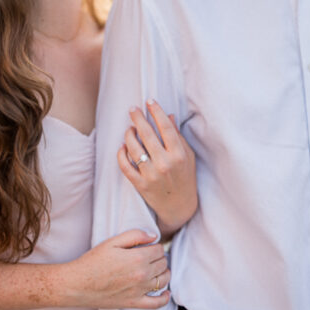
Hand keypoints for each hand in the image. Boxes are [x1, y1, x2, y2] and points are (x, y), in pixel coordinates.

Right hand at [65, 229, 169, 308]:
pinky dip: (164, 298)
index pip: (159, 249)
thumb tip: (154, 237)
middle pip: (163, 263)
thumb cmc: (92, 261)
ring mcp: (139, 290)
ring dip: (164, 273)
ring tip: (157, 270)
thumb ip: (135, 235)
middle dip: (159, 258)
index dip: (155, 246)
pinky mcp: (134, 303)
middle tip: (150, 257)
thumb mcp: (112, 242)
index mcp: (138, 258)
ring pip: (164, 280)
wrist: (76, 284)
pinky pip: (156, 303)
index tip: (148, 247)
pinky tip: (166, 293)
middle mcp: (142, 275)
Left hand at [118, 100, 197, 238]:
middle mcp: (165, 164)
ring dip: (129, 135)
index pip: (166, 128)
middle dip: (138, 118)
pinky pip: (125, 166)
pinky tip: (122, 147)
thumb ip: (178, 137)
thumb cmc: (186, 179)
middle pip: (148, 135)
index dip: (157, 112)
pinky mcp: (140, 185)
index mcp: (179, 155)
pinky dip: (121, 154)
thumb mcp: (188, 157)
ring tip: (129, 129)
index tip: (150, 101)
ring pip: (134, 149)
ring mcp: (151, 175)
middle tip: (133, 109)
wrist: (180, 207)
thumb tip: (170, 117)